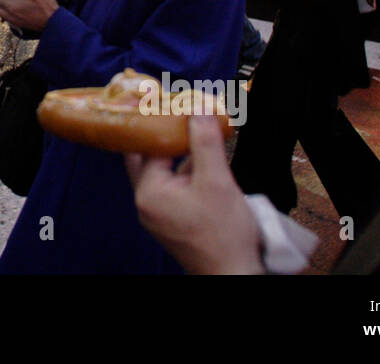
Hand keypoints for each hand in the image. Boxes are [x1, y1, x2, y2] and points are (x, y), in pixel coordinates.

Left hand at [126, 116, 264, 274]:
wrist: (233, 274)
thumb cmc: (224, 233)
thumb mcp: (217, 180)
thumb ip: (205, 142)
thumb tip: (198, 109)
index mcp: (149, 192)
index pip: (151, 146)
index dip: (165, 124)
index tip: (175, 105)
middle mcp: (146, 203)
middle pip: (148, 158)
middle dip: (162, 137)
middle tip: (172, 113)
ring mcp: (157, 214)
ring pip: (163, 173)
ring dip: (178, 155)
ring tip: (194, 133)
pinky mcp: (171, 221)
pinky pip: (172, 188)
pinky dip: (184, 173)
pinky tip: (203, 163)